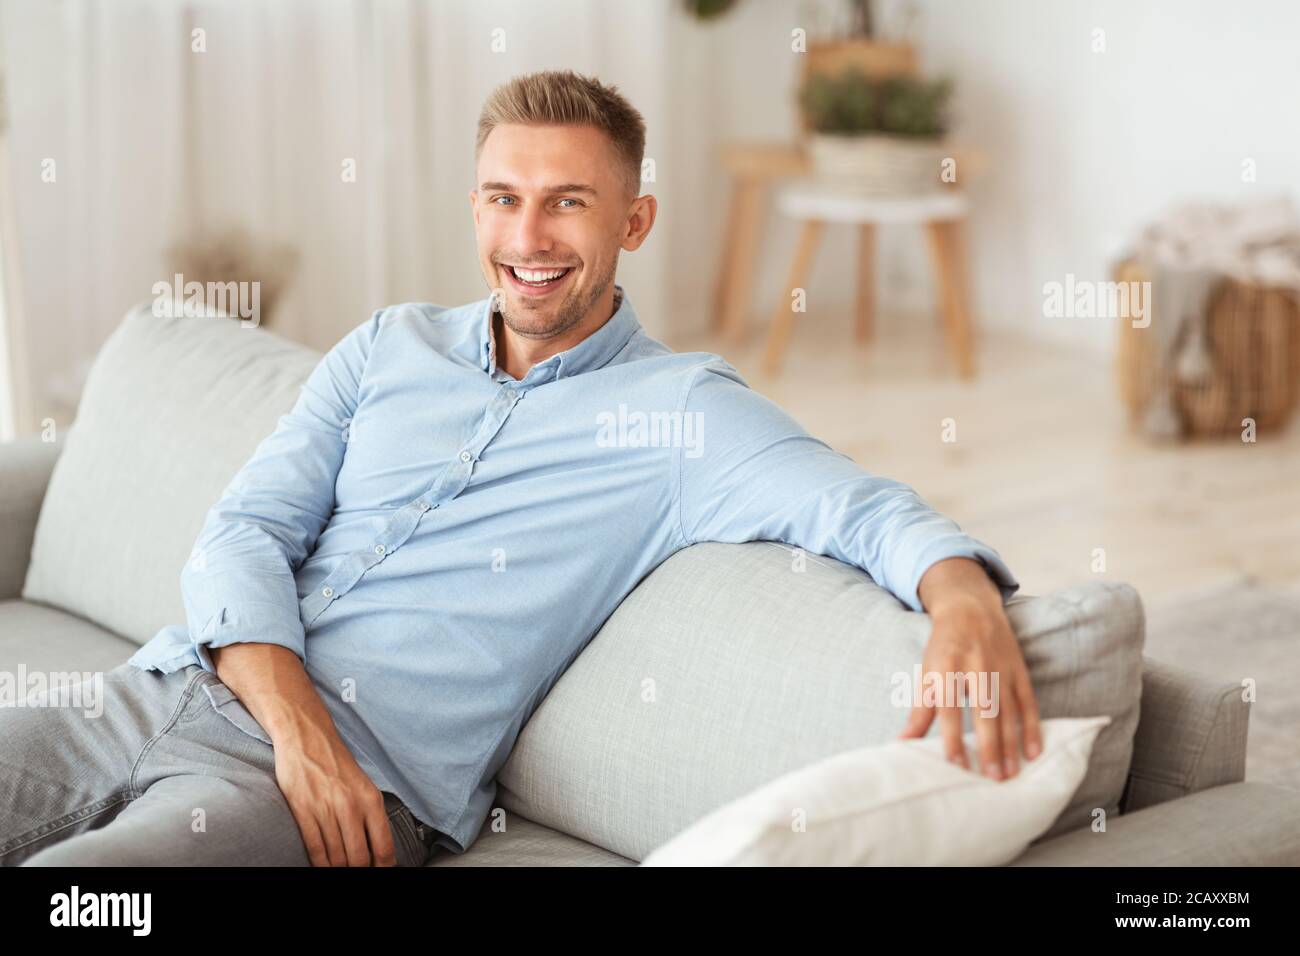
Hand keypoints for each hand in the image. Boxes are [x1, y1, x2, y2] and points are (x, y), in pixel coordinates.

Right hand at [273, 721, 397, 865]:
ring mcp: (326, 809)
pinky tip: (323, 866)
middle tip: (357, 871)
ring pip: (336, 857)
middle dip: (359, 870)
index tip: (380, 871)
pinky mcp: (303, 809)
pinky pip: (315, 848)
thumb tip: (377, 847)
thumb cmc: (336, 762)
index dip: (383, 867)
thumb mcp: (364, 785)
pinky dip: (320, 863)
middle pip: (359, 858)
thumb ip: (371, 814)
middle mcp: (351, 806)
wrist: (306, 736)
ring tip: (340, 869)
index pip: (383, 847)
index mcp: (371, 800)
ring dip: (338, 868)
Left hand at [900, 569, 1042, 778]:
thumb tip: (902, 743)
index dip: (952, 736)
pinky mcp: (1018, 670)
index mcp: (946, 667)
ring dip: (1012, 744)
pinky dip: (1032, 727)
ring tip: (1011, 774)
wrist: (969, 608)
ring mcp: (1001, 668)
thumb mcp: (926, 674)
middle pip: (984, 711)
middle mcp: (976, 666)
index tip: (956, 765)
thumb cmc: (942, 648)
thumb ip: (919, 711)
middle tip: (993, 778)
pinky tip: (1033, 752)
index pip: (948, 707)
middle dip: (990, 746)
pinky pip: (1028, 702)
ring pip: (1009, 711)